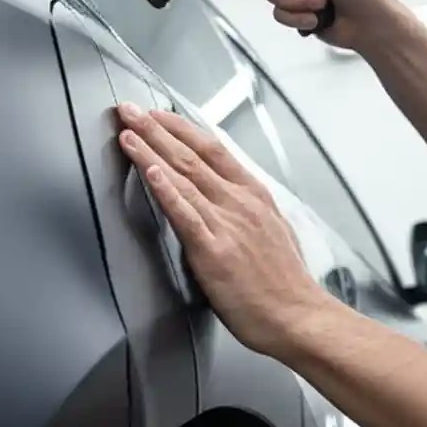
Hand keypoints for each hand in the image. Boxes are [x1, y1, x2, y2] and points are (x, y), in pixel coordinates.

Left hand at [115, 103, 335, 357]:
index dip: (180, 128)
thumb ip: (249, 211)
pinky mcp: (214, 250)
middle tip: (129, 109)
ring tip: (127, 131)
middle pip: (191, 155)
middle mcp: (239, 202)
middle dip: (156, 128)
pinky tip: (148, 171)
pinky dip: (165, 189)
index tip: (157, 114)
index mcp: (254, 195)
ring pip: (183, 176)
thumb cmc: (286, 284)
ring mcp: (226, 223)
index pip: (212, 148)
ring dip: (150, 150)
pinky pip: (184, 213)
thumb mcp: (274, 231)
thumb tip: (230, 198)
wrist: (300, 318)